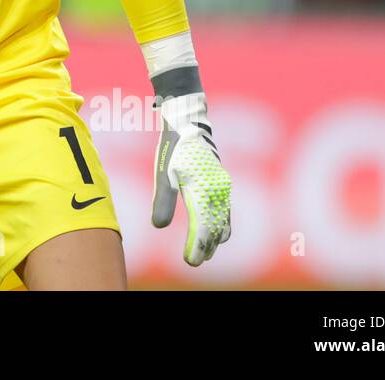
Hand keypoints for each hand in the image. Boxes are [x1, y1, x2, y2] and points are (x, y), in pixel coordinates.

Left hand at [151, 92, 231, 265]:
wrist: (188, 122)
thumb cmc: (173, 147)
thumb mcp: (164, 174)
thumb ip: (163, 201)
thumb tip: (158, 227)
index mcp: (204, 190)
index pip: (203, 228)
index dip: (197, 247)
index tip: (191, 261)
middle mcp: (218, 191)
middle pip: (217, 228)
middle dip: (207, 246)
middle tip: (196, 261)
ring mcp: (222, 186)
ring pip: (224, 220)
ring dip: (215, 237)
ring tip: (206, 250)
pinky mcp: (221, 181)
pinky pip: (226, 209)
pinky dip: (221, 224)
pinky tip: (216, 229)